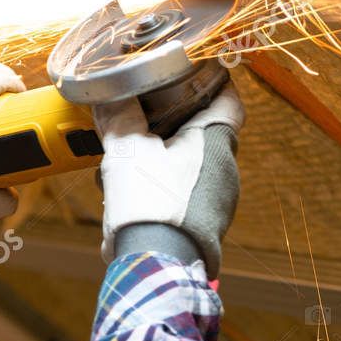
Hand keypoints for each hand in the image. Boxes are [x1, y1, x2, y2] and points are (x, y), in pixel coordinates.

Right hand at [95, 83, 242, 276]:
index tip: (192, 76)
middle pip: (205, 134)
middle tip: (145, 120)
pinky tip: (134, 194)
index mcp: (216, 142)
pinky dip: (164, 189)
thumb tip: (110, 93)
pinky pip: (187, 195)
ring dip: (164, 161)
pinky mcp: (207, 225)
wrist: (154, 264)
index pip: (229, 100)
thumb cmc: (149, 202)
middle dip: (173, 126)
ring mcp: (220, 200)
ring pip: (192, 166)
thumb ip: (119, 116)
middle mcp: (226, 170)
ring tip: (130, 163)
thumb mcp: (126, 148)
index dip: (213, 84)